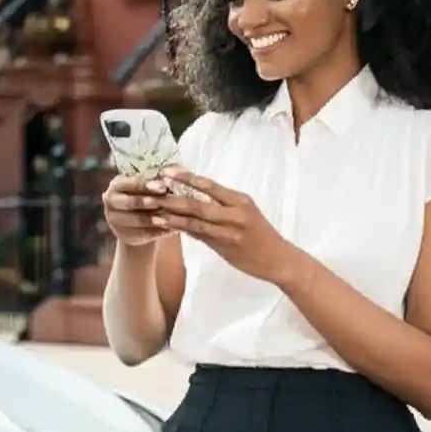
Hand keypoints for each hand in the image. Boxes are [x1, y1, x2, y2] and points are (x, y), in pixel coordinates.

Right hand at [101, 174, 172, 246]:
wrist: (140, 219)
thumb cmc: (147, 195)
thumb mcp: (149, 187)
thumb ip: (155, 184)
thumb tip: (168, 181)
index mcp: (117, 185)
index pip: (129, 183)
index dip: (146, 185)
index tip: (162, 187)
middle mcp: (111, 201)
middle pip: (128, 202)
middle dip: (146, 202)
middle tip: (161, 203)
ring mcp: (114, 220)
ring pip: (135, 220)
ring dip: (152, 220)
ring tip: (168, 219)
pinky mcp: (122, 235)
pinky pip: (140, 235)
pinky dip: (156, 232)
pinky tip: (168, 229)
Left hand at [152, 169, 300, 284]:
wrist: (279, 260)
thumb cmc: (260, 236)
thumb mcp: (244, 214)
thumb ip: (220, 207)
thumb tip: (193, 198)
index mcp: (240, 200)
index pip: (209, 185)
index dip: (187, 178)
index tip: (168, 171)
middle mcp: (235, 212)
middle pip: (198, 202)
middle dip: (173, 195)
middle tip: (152, 188)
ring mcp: (229, 230)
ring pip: (195, 219)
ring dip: (171, 214)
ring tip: (152, 208)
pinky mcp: (225, 246)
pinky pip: (199, 235)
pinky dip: (181, 228)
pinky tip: (165, 224)